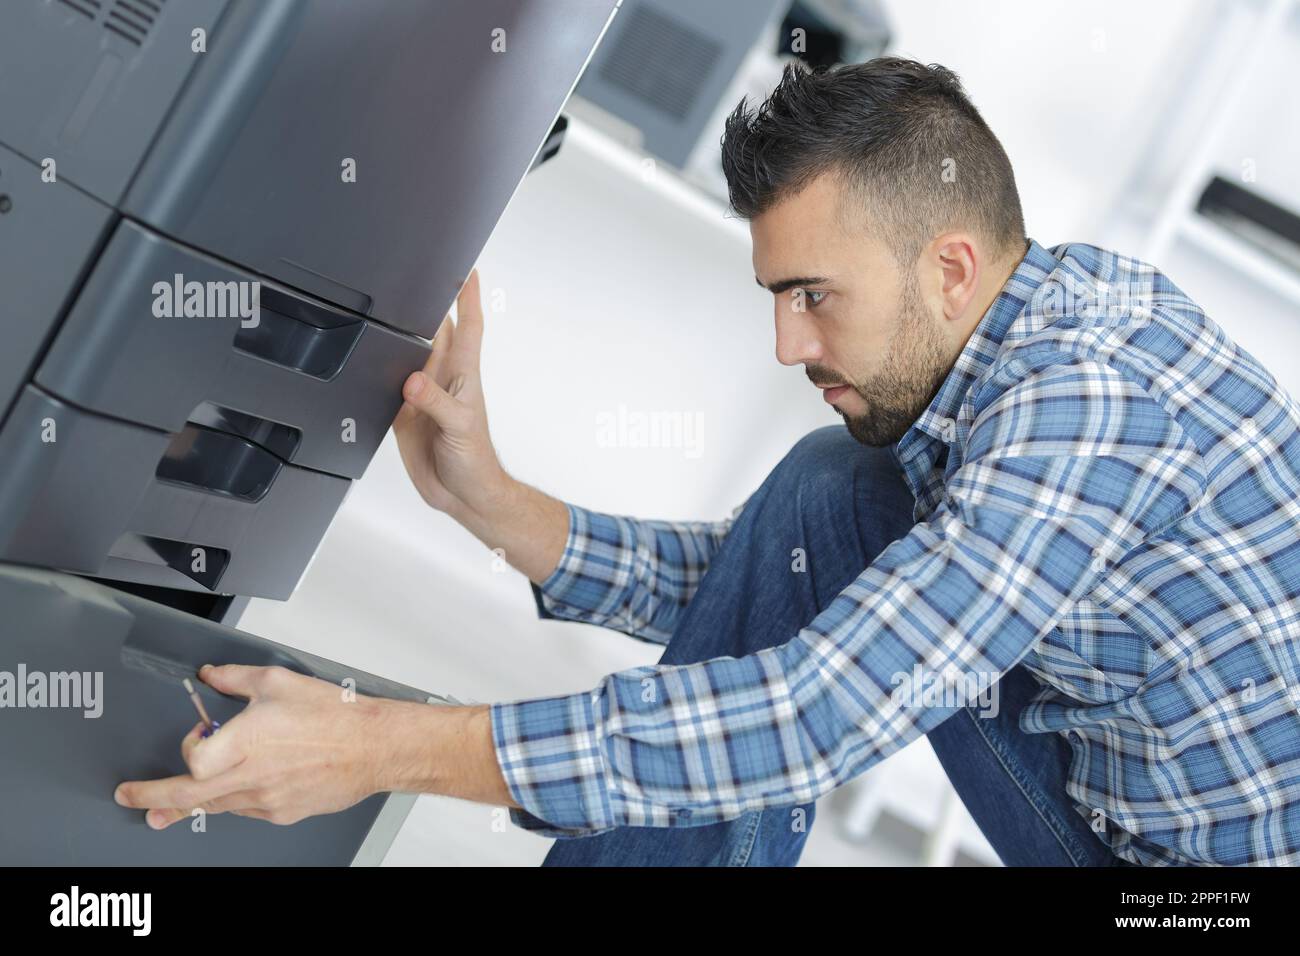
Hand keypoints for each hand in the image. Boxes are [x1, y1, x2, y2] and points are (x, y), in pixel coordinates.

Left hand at [114, 664, 392, 828]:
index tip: (197, 733)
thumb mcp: (280, 681)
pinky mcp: (281, 812)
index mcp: (248, 740)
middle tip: (130, 798)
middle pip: (187, 796)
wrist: (372, 747)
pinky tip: (238, 789)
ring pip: (214, 807)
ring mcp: (266, 799)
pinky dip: (232, 799)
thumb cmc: (335, 716)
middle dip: (151, 798)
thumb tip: (210, 675)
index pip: (193, 760)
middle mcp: (252, 775)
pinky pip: (244, 810)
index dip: (188, 745)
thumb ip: (236, 678)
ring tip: (162, 812)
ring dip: (186, 805)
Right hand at [395, 268, 511, 520]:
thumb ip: (436, 403)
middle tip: (415, 274)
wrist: (462, 494)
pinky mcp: (402, 412)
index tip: (467, 269)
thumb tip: (412, 381)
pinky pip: (386, 384)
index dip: (467, 297)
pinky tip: (367, 358)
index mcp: (462, 374)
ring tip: (385, 306)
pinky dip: (377, 371)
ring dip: (399, 335)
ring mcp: (421, 394)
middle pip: (434, 331)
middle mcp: (441, 378)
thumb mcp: (459, 427)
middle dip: (427, 305)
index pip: (467, 325)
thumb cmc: (475, 460)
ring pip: (408, 353)